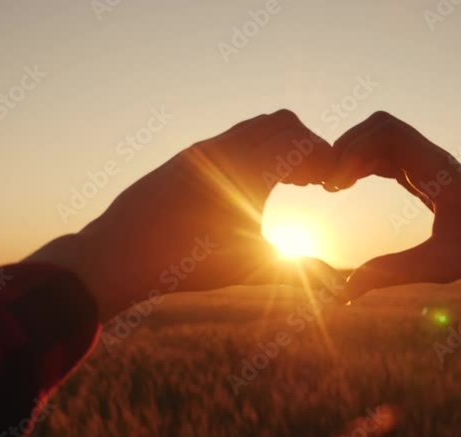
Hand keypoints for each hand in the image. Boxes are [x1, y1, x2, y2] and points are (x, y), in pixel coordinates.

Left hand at [28, 110, 340, 319]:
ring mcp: (203, 150)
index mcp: (250, 168)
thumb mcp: (249, 268)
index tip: (335, 187)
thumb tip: (341, 289)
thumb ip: (300, 273)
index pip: (304, 143)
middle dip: (306, 146)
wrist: (119, 253)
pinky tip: (248, 188)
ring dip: (278, 145)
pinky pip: (230, 139)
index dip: (327, 161)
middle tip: (316, 181)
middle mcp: (227, 149)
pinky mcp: (185, 159)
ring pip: (254, 127)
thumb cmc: (186, 263)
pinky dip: (252, 151)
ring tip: (289, 183)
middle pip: (284, 123)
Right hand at [328, 111, 460, 302]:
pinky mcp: (429, 177)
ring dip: (354, 154)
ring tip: (332, 187)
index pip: (387, 132)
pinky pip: (390, 156)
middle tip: (327, 183)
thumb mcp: (434, 266)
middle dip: (348, 146)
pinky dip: (365, 164)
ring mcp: (431, 165)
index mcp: (436, 168)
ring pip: (383, 139)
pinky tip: (348, 186)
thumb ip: (389, 274)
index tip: (336, 185)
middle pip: (380, 126)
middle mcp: (433, 158)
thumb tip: (344, 292)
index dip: (353, 150)